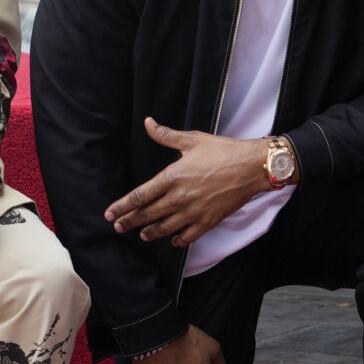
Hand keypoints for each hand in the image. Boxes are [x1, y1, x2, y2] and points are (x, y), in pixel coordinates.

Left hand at [105, 118, 269, 246]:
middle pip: (147, 215)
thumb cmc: (223, 151)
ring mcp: (194, 211)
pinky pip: (188, 237)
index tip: (110, 214)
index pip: (139, 196)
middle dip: (130, 222)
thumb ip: (166, 135)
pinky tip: (172, 240)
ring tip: (142, 235)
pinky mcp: (209, 221)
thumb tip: (148, 123)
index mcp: (172, 177)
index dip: (122, 207)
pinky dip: (177, 240)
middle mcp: (180, 197)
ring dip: (150, 233)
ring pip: (165, 228)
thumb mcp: (192, 140)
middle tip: (118, 227)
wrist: (253, 166)